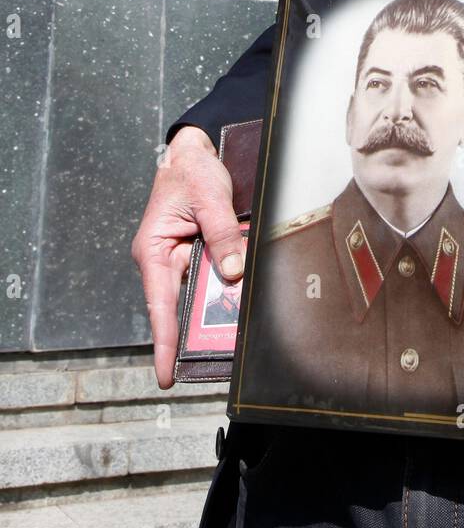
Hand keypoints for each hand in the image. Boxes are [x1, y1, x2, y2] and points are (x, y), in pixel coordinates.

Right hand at [131, 126, 244, 388]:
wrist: (196, 151)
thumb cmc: (191, 172)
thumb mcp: (209, 199)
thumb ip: (223, 235)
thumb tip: (234, 271)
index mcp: (154, 251)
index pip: (159, 305)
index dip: (164, 343)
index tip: (167, 375)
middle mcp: (165, 261)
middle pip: (183, 306)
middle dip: (201, 330)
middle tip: (220, 355)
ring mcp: (183, 259)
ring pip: (203, 293)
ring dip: (221, 304)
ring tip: (239, 325)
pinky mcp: (201, 254)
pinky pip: (215, 276)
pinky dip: (230, 284)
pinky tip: (245, 292)